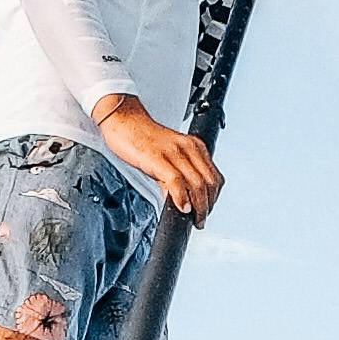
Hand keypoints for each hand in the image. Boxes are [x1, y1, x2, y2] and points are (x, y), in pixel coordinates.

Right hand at [93, 93, 222, 221]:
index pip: (214, 176)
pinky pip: (177, 182)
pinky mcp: (158, 158)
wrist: (124, 120)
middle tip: (201, 219)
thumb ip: (178, 175)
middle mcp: (188, 148)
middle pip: (210, 182)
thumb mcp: (168, 156)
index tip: (206, 210)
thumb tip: (182, 200)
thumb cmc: (143, 138)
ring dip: (199, 207)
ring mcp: (174, 153)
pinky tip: (181, 207)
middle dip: (208, 205)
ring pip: (198, 184)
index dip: (213, 198)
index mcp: (194, 146)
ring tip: (194, 218)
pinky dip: (182, 198)